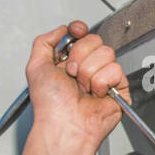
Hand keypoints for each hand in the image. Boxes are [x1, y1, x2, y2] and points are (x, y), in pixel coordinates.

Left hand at [16, 21, 129, 154]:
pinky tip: (95, 94)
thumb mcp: (35, 66)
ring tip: (82, 88)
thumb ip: (44, 42)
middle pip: (95, 40)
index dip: (79, 31)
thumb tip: (62, 29)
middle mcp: (87, 67)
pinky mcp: (119, 88)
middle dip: (79, 57)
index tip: (75, 32)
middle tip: (71, 75)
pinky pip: (116, 70)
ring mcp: (104, 77)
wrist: (64, 124)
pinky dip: (102, 82)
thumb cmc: (50, 104)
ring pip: (106, 53)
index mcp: (69, 61)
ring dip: (89, 72)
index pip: (82, 34)